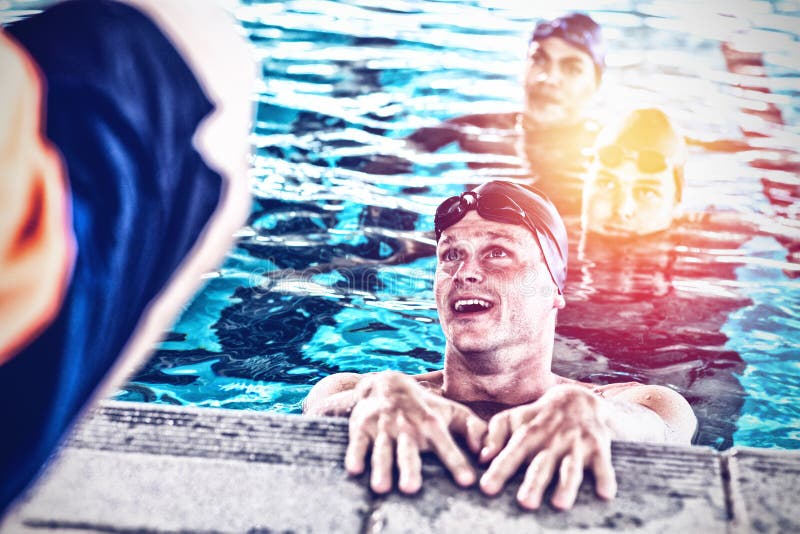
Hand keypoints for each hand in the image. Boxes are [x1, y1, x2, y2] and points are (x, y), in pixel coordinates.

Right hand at [346, 371, 486, 493]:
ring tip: (382, 488)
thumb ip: (473, 428)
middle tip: (412, 489)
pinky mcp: (362, 428)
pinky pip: (357, 443)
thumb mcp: (451, 411)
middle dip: (410, 468)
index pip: (445, 444)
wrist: (385, 383)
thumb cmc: (425, 407)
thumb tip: (487, 452)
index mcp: (430, 423)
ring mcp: (383, 427)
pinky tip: (354, 470)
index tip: (467, 481)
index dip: (456, 461)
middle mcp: (406, 426)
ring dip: (382, 468)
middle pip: (408, 450)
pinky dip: (355, 455)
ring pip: (382, 449)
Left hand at [478, 385, 616, 509]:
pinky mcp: (598, 447)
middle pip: (542, 464)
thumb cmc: (538, 417)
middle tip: (525, 503)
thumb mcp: (513, 419)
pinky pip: (603, 464)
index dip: (499, 470)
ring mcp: (575, 444)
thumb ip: (494, 435)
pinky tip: (605, 494)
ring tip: (560, 504)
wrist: (578, 398)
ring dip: (566, 485)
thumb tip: (481, 457)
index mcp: (528, 433)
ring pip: (571, 467)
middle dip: (534, 483)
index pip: (512, 452)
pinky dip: (605, 478)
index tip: (487, 488)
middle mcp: (552, 439)